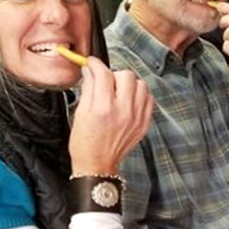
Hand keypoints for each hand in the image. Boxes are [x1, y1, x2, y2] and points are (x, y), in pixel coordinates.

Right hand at [69, 58, 152, 174]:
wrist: (97, 164)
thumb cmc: (85, 143)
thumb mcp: (80, 113)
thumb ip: (88, 88)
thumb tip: (90, 70)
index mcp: (103, 108)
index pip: (103, 73)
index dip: (95, 64)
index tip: (92, 64)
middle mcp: (123, 111)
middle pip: (126, 75)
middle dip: (113, 74)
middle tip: (106, 82)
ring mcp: (137, 117)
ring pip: (141, 84)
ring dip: (129, 84)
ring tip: (118, 92)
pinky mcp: (144, 123)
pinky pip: (149, 99)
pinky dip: (140, 96)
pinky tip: (129, 101)